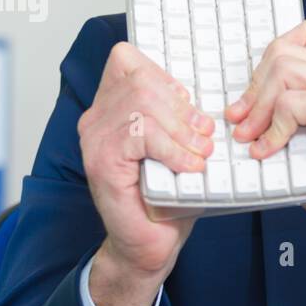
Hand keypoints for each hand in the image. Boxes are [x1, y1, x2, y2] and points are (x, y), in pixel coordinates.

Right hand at [77, 42, 215, 280]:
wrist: (148, 246)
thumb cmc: (165, 199)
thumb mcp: (179, 147)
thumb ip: (181, 118)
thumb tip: (210, 100)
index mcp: (110, 108)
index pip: (126, 60)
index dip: (163, 77)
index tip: (186, 106)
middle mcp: (96, 119)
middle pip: (140, 80)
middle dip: (181, 108)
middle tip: (202, 135)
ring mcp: (95, 140)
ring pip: (143, 106)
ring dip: (181, 130)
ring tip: (200, 151)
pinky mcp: (102, 162)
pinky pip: (142, 134)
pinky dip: (173, 149)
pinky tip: (189, 166)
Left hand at [223, 21, 305, 286]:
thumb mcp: (300, 141)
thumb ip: (279, 117)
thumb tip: (237, 111)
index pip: (298, 38)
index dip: (265, 63)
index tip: (249, 102)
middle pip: (283, 50)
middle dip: (253, 87)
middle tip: (241, 122)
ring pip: (284, 69)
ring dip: (259, 106)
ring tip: (250, 137)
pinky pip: (290, 103)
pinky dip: (272, 129)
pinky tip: (269, 150)